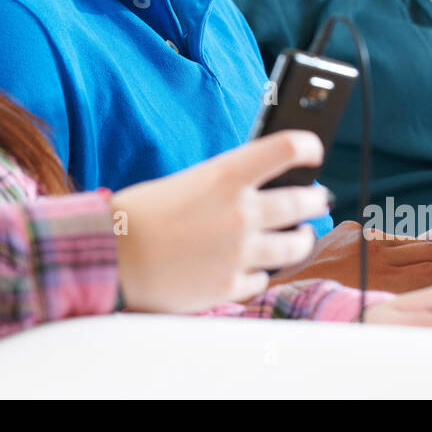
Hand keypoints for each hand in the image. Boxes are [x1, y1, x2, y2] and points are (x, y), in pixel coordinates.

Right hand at [110, 131, 328, 312]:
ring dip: (302, 238)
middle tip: (319, 198)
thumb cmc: (140, 214)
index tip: (313, 150)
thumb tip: (260, 187)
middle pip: (303, 202)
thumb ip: (226, 185)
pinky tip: (252, 266)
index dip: (306, 146)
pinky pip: (262, 277)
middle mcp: (240, 212)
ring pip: (295, 245)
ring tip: (302, 235)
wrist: (111, 256)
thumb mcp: (188, 182)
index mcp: (225, 176)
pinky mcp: (231, 285)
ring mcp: (239, 252)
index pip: (284, 148)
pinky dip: (258, 271)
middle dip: (316, 199)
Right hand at [269, 219, 431, 291]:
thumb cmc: (304, 270)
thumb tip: (360, 233)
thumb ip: (351, 237)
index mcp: (363, 235)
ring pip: (428, 265)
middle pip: (425, 249)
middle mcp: (374, 247)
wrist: (287, 286)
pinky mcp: (380, 284)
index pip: (408, 241)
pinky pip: (418, 284)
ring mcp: (379, 266)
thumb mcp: (328, 241)